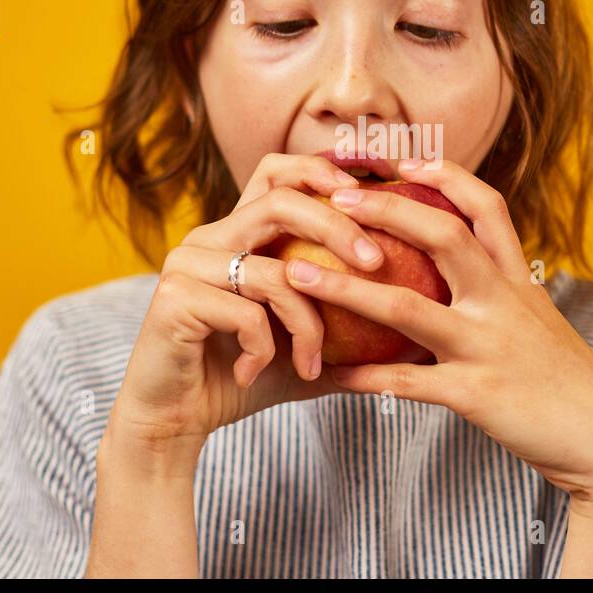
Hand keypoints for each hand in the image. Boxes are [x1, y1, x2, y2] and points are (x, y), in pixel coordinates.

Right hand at [104, 152, 380, 462]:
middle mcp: (209, 237)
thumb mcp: (305, 345)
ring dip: (307, 321)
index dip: (324, 170)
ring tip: (312, 363)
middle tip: (377, 265)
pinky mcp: (173, 298)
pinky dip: (266, 348)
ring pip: (273, 268)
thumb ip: (348, 326)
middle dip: (338, 227)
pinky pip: (247, 312)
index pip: (279, 172)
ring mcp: (187, 263)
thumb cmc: (241, 379)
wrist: (173, 421)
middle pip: (281, 200)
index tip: (373, 193)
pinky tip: (252, 373)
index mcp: (237, 233)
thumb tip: (419, 322)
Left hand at [280, 158, 592, 504]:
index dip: (443, 173)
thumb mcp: (538, 319)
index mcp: (518, 279)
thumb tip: (458, 264)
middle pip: (443, 236)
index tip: (400, 159)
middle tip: (334, 197)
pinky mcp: (476, 395)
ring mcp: (488, 346)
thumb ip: (501, 288)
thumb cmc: (563, 380)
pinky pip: (406, 383)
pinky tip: (328, 373)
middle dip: (385, 209)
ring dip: (345, 290)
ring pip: (407, 307)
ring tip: (297, 277)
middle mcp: (504, 302)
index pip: (485, 205)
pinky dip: (363, 376)